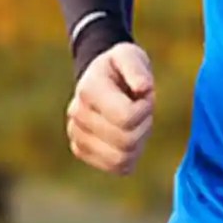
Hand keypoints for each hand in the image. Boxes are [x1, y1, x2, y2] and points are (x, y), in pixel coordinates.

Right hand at [66, 42, 153, 175]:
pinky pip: (116, 167)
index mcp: (88, 89)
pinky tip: (129, 136)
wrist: (100, 77)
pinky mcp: (82, 151)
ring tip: (135, 121)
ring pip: (121, 159)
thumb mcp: (130, 55)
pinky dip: (131, 155)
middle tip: (142, 108)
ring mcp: (76, 135)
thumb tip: (143, 88)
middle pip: (126, 141)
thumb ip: (137, 69)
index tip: (145, 95)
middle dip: (144, 124)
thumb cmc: (119, 66)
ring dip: (139, 142)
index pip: (126, 118)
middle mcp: (77, 115)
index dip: (145, 109)